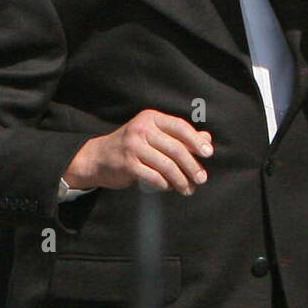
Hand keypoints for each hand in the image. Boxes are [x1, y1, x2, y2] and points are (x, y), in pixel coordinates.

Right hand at [63, 110, 212, 195]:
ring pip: (166, 165)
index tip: (209, 154)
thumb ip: (180, 136)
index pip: (180, 127)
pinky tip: (169, 187)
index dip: (196, 140)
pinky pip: (153, 176)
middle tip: (202, 178)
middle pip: (175, 148)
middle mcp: (142, 129)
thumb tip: (206, 139)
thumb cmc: (133, 145)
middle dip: (192, 165)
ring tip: (188, 189)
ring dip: (181, 179)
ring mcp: (133, 146)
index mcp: (152, 118)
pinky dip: (164, 184)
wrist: (98, 158)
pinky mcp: (127, 164)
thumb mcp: (155, 134)